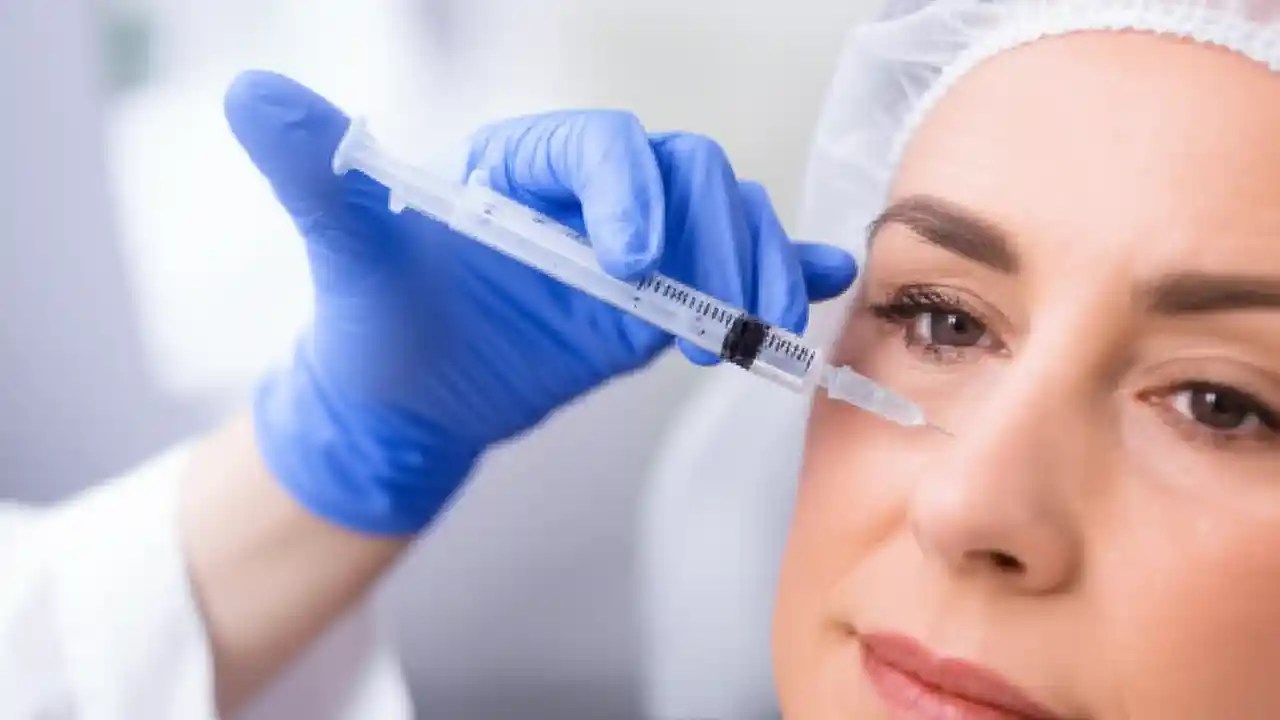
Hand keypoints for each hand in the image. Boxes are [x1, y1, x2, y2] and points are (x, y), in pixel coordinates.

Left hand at [225, 71, 856, 533]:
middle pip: (688, 173)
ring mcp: (635, 243)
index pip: (603, 143)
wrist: (410, 398)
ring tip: (761, 326)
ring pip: (726, 217)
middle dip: (717, 234)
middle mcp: (591, 191)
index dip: (628, 190)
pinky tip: (815, 285)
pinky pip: (735, 268)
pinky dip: (785, 269)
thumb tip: (247, 93)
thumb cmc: (376, 320)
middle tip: (713, 313)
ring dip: (759, 261)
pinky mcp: (658, 295)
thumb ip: (314, 176)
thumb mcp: (345, 251)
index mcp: (525, 161)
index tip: (621, 267)